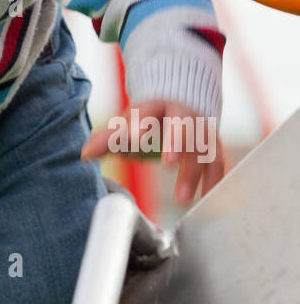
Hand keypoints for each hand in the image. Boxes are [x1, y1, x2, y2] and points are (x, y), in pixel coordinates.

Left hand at [80, 100, 225, 204]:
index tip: (135, 138)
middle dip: (175, 144)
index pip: (147, 112)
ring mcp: (202, 130)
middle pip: (182, 127)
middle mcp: (183, 115)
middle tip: (168, 163)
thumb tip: (84, 155)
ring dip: (194, 173)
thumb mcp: (128, 123)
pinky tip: (206, 200)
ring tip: (181, 198)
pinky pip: (218, 164)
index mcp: (156, 106)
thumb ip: (108, 139)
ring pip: (203, 149)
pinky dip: (214, 182)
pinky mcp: (215, 146)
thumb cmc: (149, 119)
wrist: (182, 103)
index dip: (141, 124)